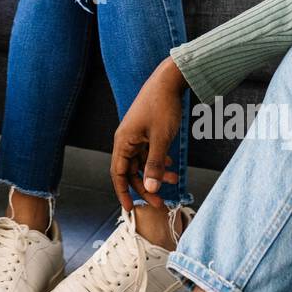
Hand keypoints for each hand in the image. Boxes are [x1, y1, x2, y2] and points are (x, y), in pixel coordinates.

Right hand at [110, 57, 187, 211]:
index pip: (118, 174)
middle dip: (146, 188)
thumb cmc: (162, 107)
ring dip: (156, 174)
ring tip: (174, 181)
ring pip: (143, 163)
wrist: (168, 81)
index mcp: (123, 142)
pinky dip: (159, 162)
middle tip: (161, 202)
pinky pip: (149, 153)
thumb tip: (150, 189)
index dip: (123, 192)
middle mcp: (126, 140)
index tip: (129, 209)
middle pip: (131, 172)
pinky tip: (171, 167)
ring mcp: (136, 136)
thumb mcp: (161, 139)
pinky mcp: (146, 132)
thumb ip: (155, 165)